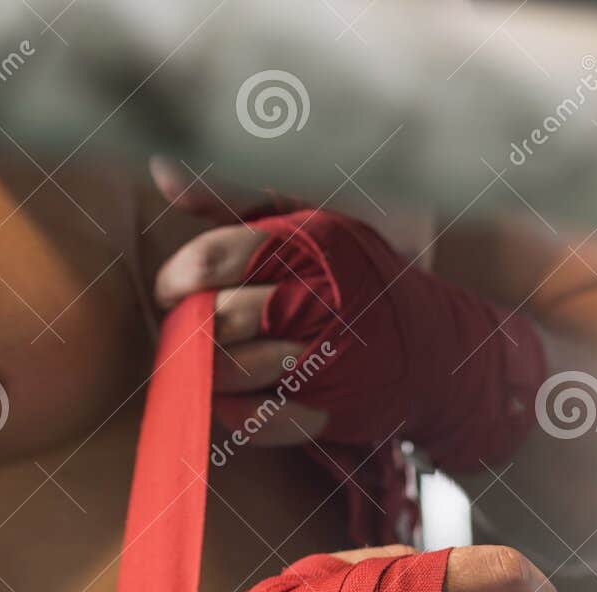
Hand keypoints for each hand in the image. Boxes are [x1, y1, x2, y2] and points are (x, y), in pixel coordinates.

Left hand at [144, 158, 543, 471]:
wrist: (437, 349)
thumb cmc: (352, 277)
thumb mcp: (303, 223)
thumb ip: (231, 198)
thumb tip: (160, 168)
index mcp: (313, 242)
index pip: (211, 261)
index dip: (176, 281)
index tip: (172, 291)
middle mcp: (325, 296)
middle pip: (215, 319)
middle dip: (194, 330)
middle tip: (199, 331)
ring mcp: (331, 356)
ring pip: (227, 370)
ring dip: (213, 371)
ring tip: (224, 361)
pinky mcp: (332, 409)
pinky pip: (252, 419)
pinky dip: (238, 411)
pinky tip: (246, 395)